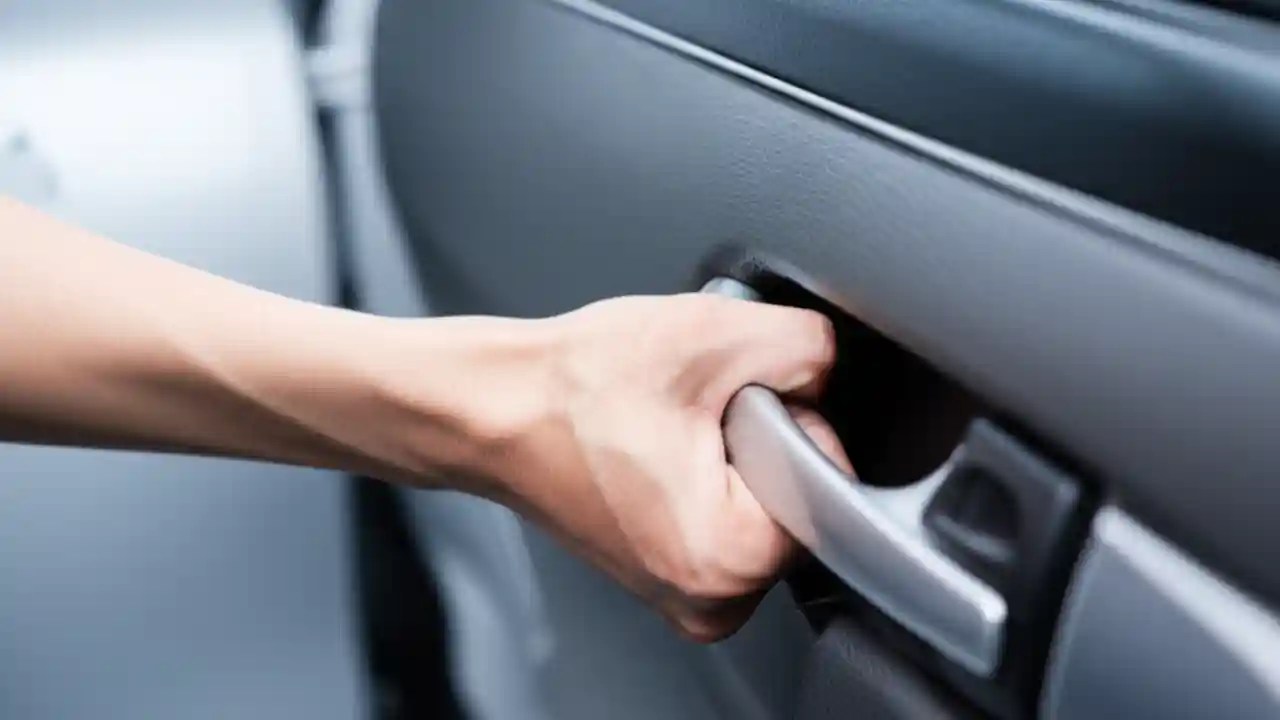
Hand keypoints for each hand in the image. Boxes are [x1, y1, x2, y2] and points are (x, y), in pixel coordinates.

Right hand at [495, 294, 849, 641]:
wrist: (496, 409)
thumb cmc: (572, 386)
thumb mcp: (715, 334)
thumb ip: (811, 349)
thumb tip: (828, 377)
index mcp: (730, 561)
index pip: (827, 473)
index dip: (782, 414)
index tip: (718, 403)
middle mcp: (713, 602)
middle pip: (799, 496)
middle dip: (760, 438)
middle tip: (686, 415)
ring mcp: (690, 600)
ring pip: (767, 505)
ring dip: (734, 455)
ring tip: (666, 434)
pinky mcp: (673, 581)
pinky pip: (733, 520)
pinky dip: (711, 477)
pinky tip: (661, 453)